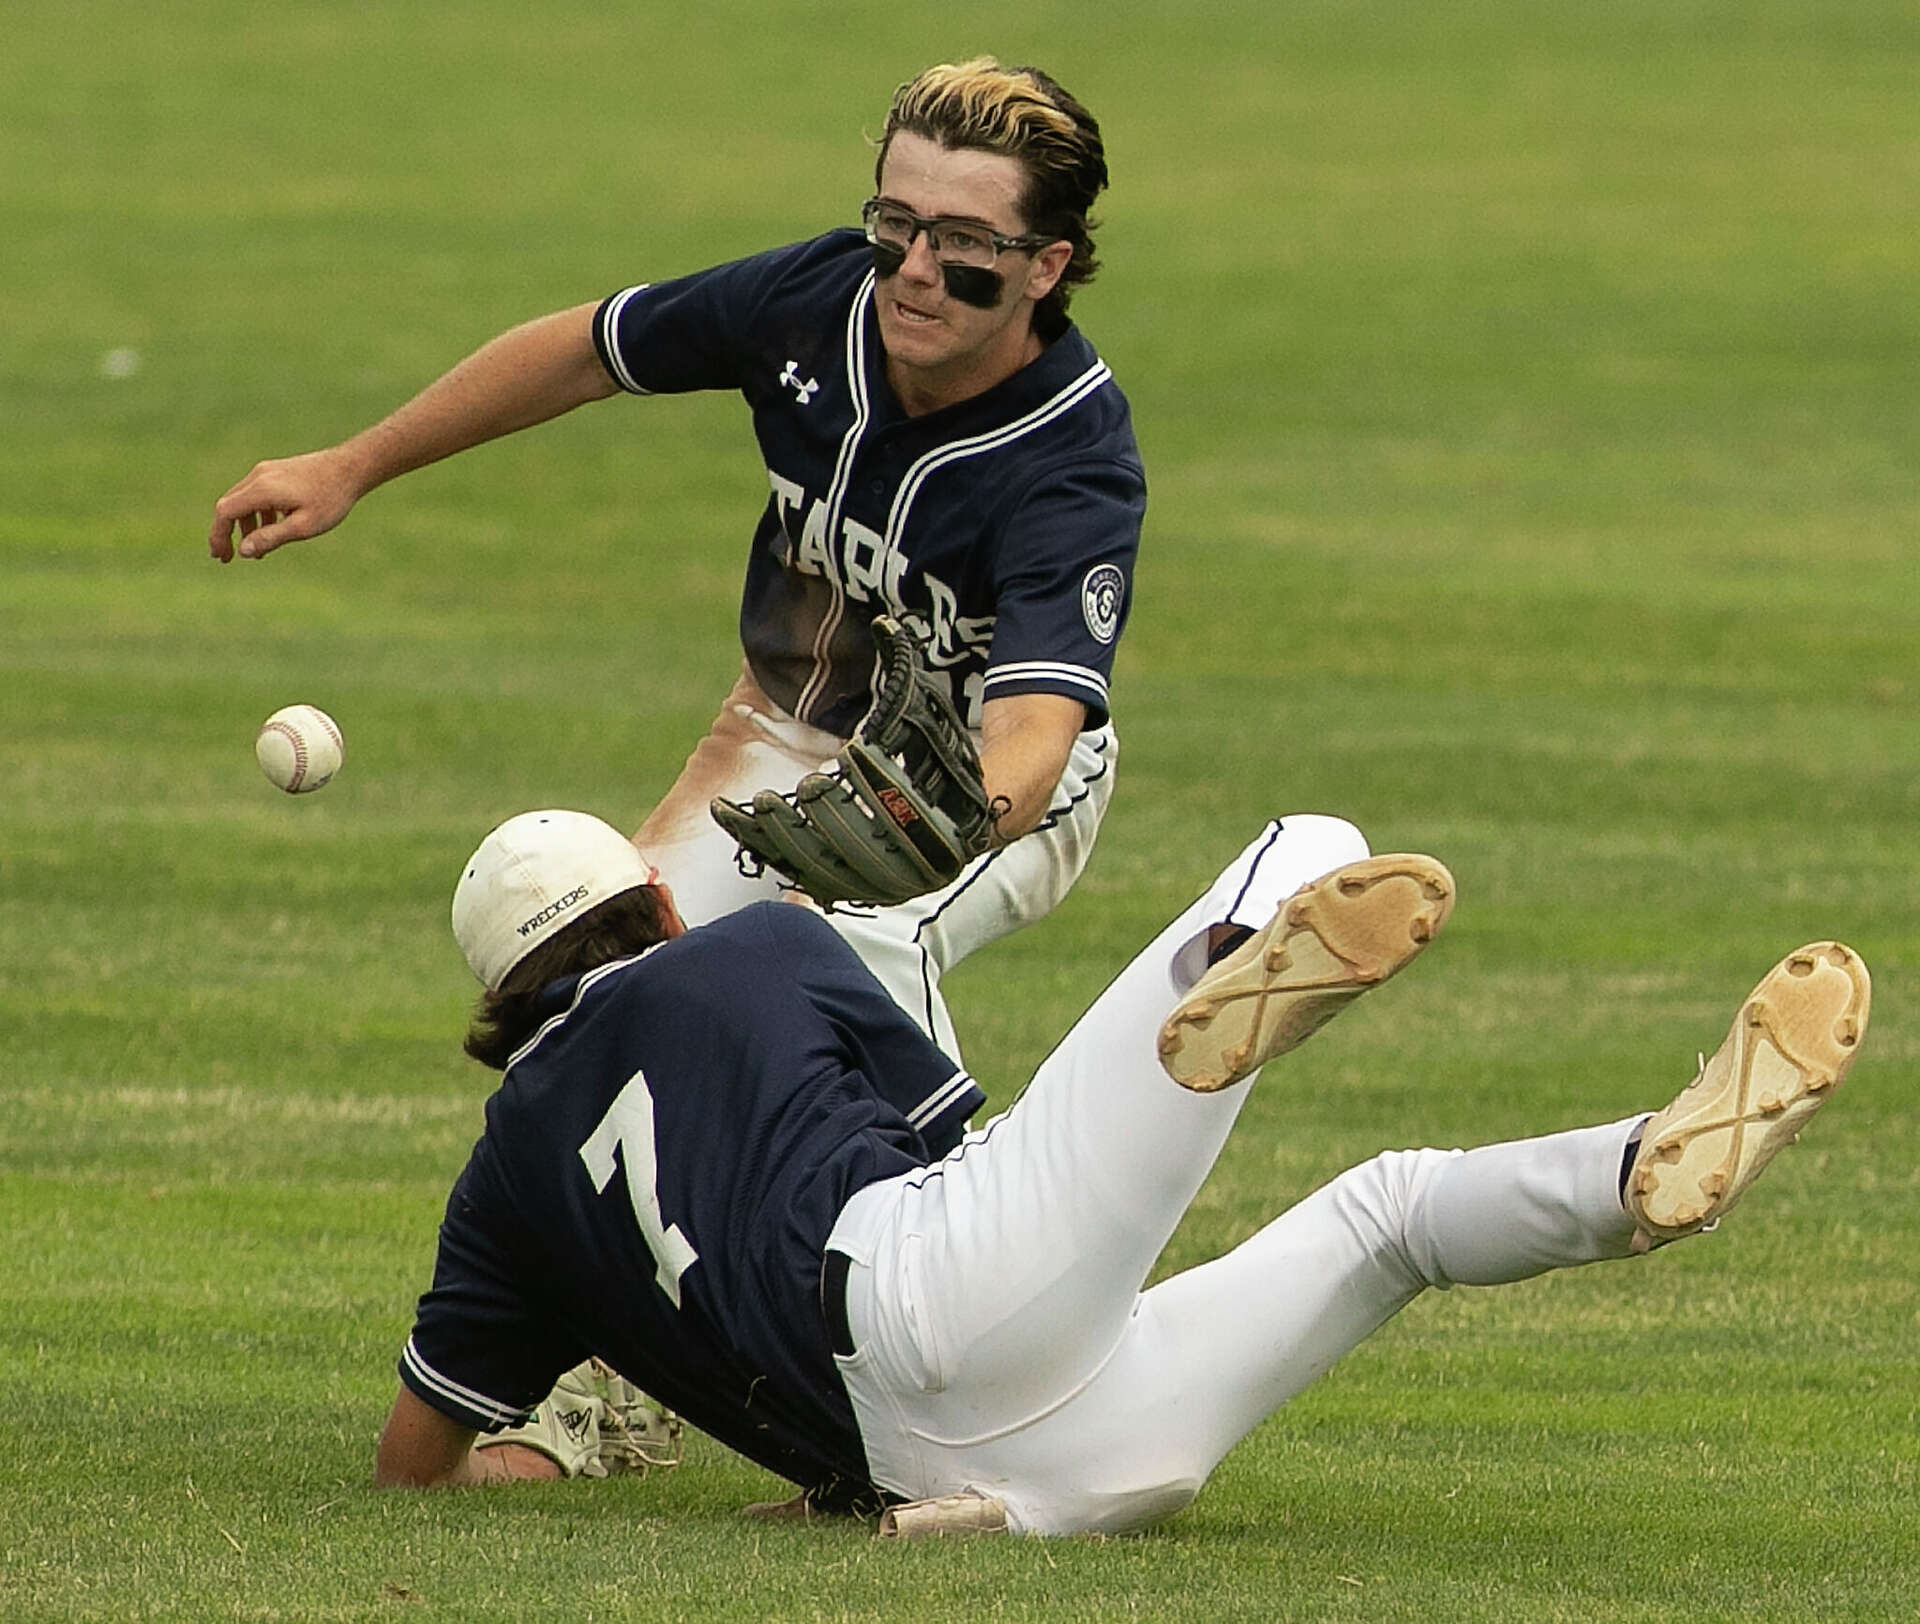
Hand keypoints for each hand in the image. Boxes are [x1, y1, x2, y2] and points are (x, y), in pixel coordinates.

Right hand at [208, 448, 363, 561]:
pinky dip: (257, 513)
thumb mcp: (304, 526)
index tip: (222, 557)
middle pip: (229, 505)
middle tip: (228, 557)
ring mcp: (266, 471)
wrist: (351, 467)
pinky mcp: (277, 471)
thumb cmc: (331, 499)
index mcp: (262, 489)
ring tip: (257, 549)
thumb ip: (272, 538)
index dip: (218, 536)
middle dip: (226, 532)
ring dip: (244, 524)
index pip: (225, 512)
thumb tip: (243, 551)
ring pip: (243, 500)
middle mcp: (258, 476)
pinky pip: (256, 494)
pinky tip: (272, 527)